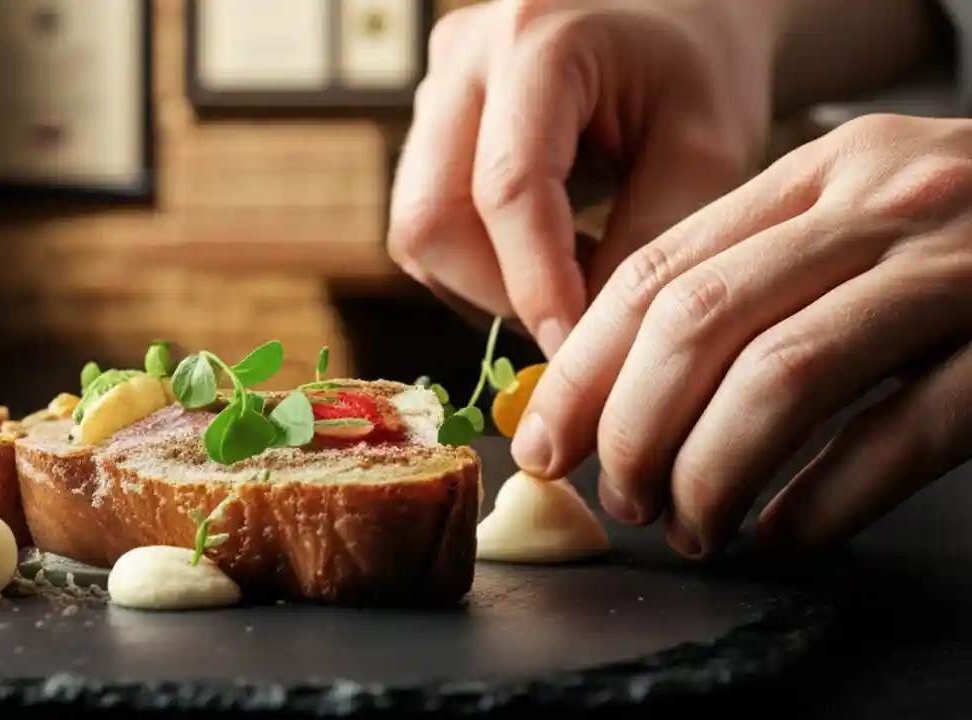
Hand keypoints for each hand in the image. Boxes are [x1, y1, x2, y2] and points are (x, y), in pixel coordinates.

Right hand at [387, 0, 777, 355]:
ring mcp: (434, 88)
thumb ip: (648, 244)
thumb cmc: (702, 74)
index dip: (536, 285)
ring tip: (569, 281)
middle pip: (431, 217)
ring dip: (484, 283)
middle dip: (497, 291)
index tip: (574, 354)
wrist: (680, 19)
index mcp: (537, 41)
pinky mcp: (427, 121)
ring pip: (417, 231)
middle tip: (574, 321)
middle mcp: (463, 57)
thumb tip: (585, 347)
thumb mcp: (707, 152)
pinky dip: (477, 264)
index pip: (508, 188)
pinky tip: (543, 256)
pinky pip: (426, 223)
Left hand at [514, 114, 971, 556]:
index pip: (659, 269)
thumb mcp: (865, 216)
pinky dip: (824, 497)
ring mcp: (962, 269)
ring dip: (710, 469)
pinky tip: (786, 534)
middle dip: (632, 425)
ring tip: (688, 524)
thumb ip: (761, 274)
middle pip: (701, 322)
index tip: (547, 439)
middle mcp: (886, 201)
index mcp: (825, 169)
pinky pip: (902, 434)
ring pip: (783, 376)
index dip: (584, 365)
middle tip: (617, 495)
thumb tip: (627, 384)